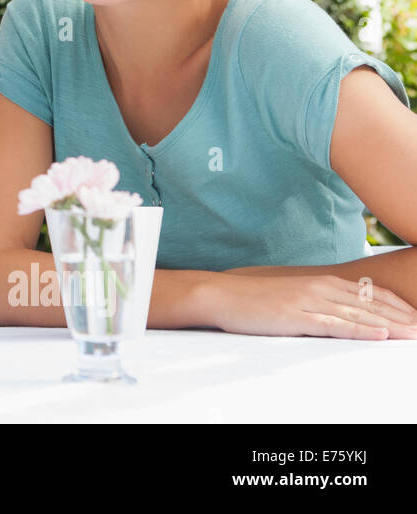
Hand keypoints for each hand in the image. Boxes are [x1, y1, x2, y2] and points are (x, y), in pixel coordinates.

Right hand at [207, 273, 416, 338]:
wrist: (220, 294)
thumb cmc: (254, 298)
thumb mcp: (291, 295)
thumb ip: (317, 301)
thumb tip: (339, 312)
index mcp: (321, 282)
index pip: (370, 294)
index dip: (397, 306)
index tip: (415, 318)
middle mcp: (320, 288)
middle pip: (371, 305)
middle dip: (402, 318)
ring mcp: (309, 302)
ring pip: (359, 316)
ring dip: (391, 327)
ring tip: (414, 336)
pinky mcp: (296, 317)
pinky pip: (335, 326)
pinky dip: (360, 331)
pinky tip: (380, 336)